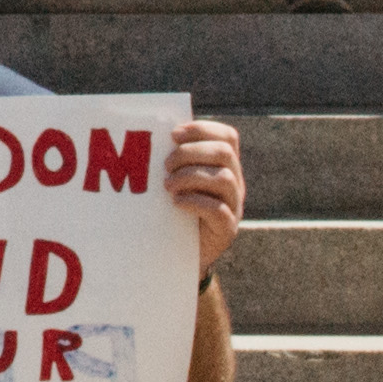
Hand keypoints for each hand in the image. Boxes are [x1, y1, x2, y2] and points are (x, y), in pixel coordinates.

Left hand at [169, 117, 246, 278]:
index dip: (202, 130)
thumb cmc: (173, 208)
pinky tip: (176, 202)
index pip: (227, 137)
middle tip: (165, 165)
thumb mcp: (175, 179)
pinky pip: (219, 210)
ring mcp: (234, 206)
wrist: (179, 251)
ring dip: (190, 176)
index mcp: (225, 166)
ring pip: (224, 178)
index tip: (173, 134)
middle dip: (190, 153)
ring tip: (167, 186)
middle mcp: (235, 183)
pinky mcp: (227, 230)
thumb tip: (147, 131)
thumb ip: (172, 158)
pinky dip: (194, 202)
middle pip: (224, 153)